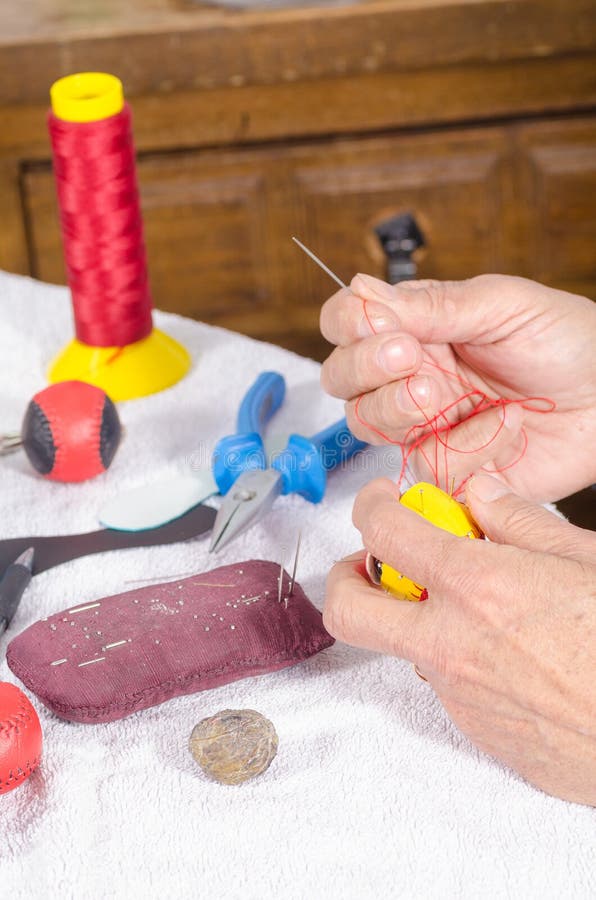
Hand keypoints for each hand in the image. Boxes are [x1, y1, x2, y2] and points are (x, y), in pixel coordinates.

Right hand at [320, 274, 595, 500]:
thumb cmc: (565, 339)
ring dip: (400, 409)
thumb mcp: (501, 305)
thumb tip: (361, 290)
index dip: (348, 326)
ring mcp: (426, 424)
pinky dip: (468, 447)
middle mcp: (410, 376)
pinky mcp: (452, 468)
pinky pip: (428, 465)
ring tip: (446, 395)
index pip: (346, 324)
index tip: (381, 326)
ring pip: (369, 427)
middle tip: (410, 358)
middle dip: (366, 370)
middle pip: (343, 381)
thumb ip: (431, 305)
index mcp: (415, 328)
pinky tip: (508, 424)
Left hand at [323, 474, 595, 804]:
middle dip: (346, 578)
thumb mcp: (586, 558)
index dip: (371, 507)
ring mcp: (460, 696)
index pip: (385, 534)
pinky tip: (517, 654)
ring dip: (425, 620)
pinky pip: (451, 686)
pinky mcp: (479, 732)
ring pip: (408, 648)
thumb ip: (521, 522)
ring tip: (488, 609)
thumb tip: (481, 496)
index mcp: (478, 589)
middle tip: (373, 562)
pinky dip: (465, 659)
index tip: (380, 503)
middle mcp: (453, 646)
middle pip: (349, 611)